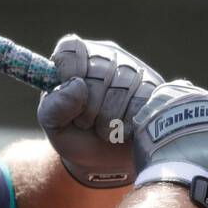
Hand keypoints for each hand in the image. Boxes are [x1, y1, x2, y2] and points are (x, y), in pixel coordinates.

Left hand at [36, 34, 162, 187]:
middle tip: (85, 121)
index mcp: (77, 58)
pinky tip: (122, 130)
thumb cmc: (75, 134)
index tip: (71, 96)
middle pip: (98, 69)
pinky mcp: (154, 87)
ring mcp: (133, 69)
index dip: (69, 73)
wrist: (104, 159)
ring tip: (103, 128)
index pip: (71, 48)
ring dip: (108, 118)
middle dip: (88, 106)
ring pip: (123, 87)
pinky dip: (128, 123)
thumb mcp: (53, 124)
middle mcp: (106, 56)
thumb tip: (77, 86)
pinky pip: (143, 101)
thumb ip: (54, 106)